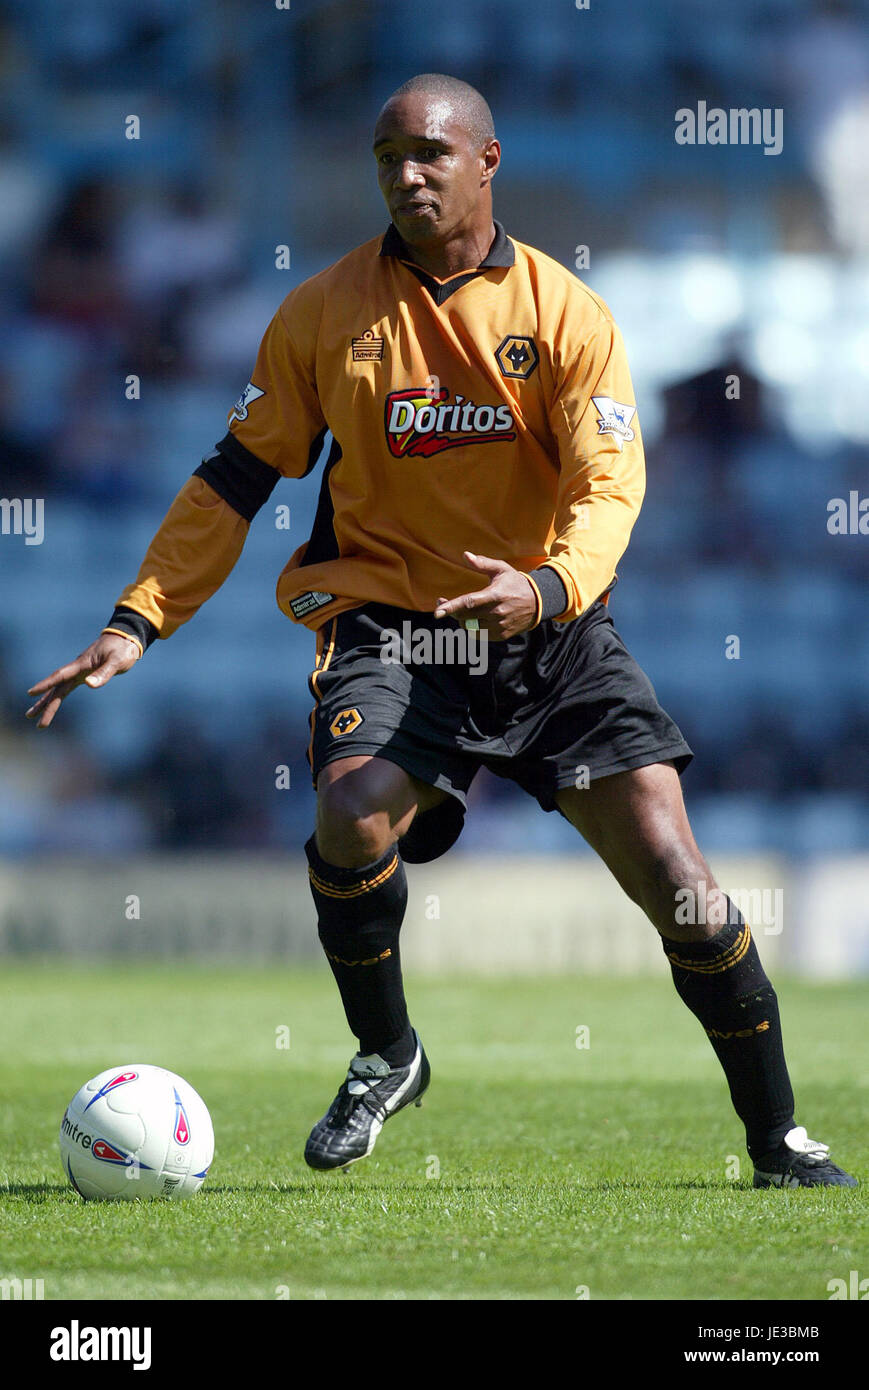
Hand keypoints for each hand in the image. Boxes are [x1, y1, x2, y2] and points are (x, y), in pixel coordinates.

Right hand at [25, 632, 141, 728]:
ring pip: (59, 689)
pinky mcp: (84, 674)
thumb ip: (103, 673)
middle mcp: (77, 668)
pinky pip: (67, 687)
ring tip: (34, 716)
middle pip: (56, 688)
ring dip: (48, 702)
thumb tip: (88, 685)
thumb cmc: (122, 649)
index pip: (60, 676)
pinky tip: (52, 704)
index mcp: (82, 664)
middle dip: (43, 703)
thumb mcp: (116, 660)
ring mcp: (79, 672)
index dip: (45, 684)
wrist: (126, 638)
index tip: (31, 693)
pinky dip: (59, 696)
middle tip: (29, 716)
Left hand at [434, 551, 537, 640]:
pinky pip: (478, 634)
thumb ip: (482, 563)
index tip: (437, 612)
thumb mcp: (501, 569)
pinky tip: (477, 618)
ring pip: (470, 627)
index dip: (451, 608)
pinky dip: (473, 627)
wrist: (538, 602)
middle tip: (442, 604)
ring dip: (462, 620)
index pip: (469, 603)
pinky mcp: (500, 636)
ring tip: (465, 610)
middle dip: (451, 611)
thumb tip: (465, 555)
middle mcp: (496, 613)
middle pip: (465, 617)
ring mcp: (498, 626)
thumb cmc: (515, 583)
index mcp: (494, 595)